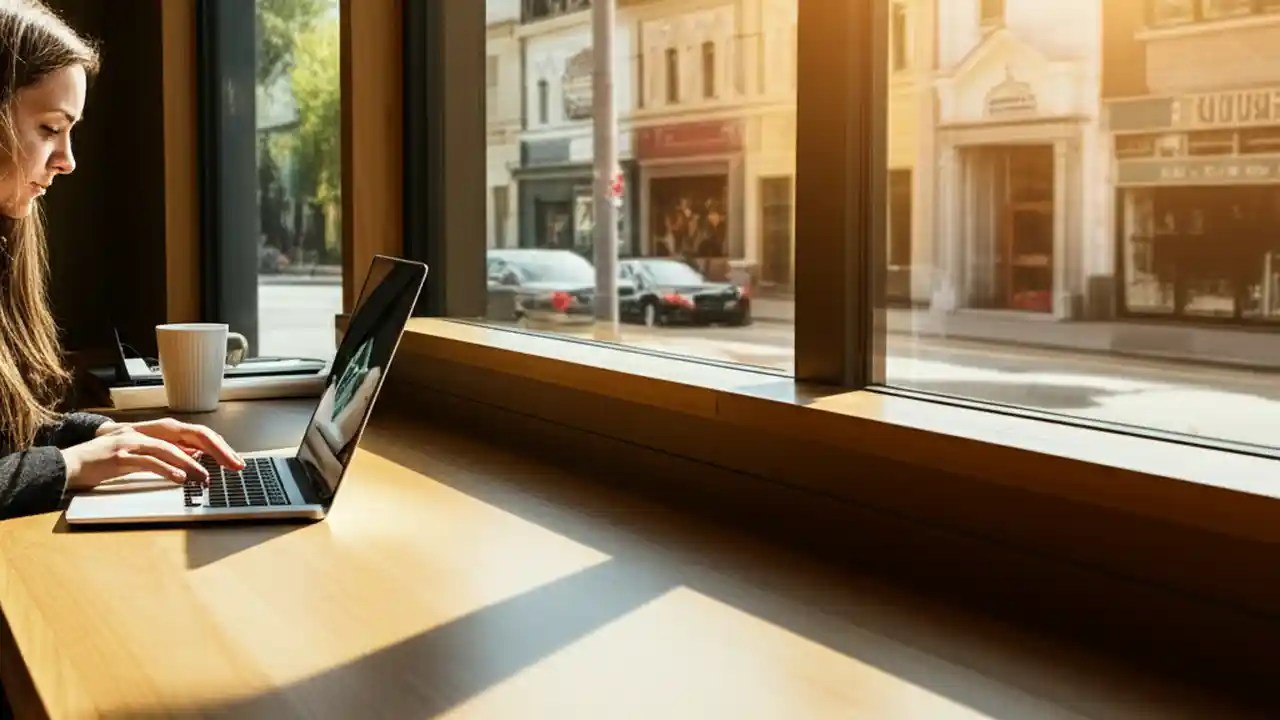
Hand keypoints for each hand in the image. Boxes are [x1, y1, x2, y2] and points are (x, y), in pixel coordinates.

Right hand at [96, 419, 244, 469]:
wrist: (70, 463)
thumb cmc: (108, 460)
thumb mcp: (142, 453)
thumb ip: (167, 452)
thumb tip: (195, 456)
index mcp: (155, 430)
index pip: (195, 432)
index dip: (218, 445)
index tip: (235, 461)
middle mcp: (146, 431)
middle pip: (190, 434)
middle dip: (216, 449)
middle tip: (234, 465)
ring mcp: (131, 442)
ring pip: (169, 448)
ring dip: (191, 464)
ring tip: (206, 478)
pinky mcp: (118, 456)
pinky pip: (147, 462)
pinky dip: (165, 469)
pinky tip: (179, 479)